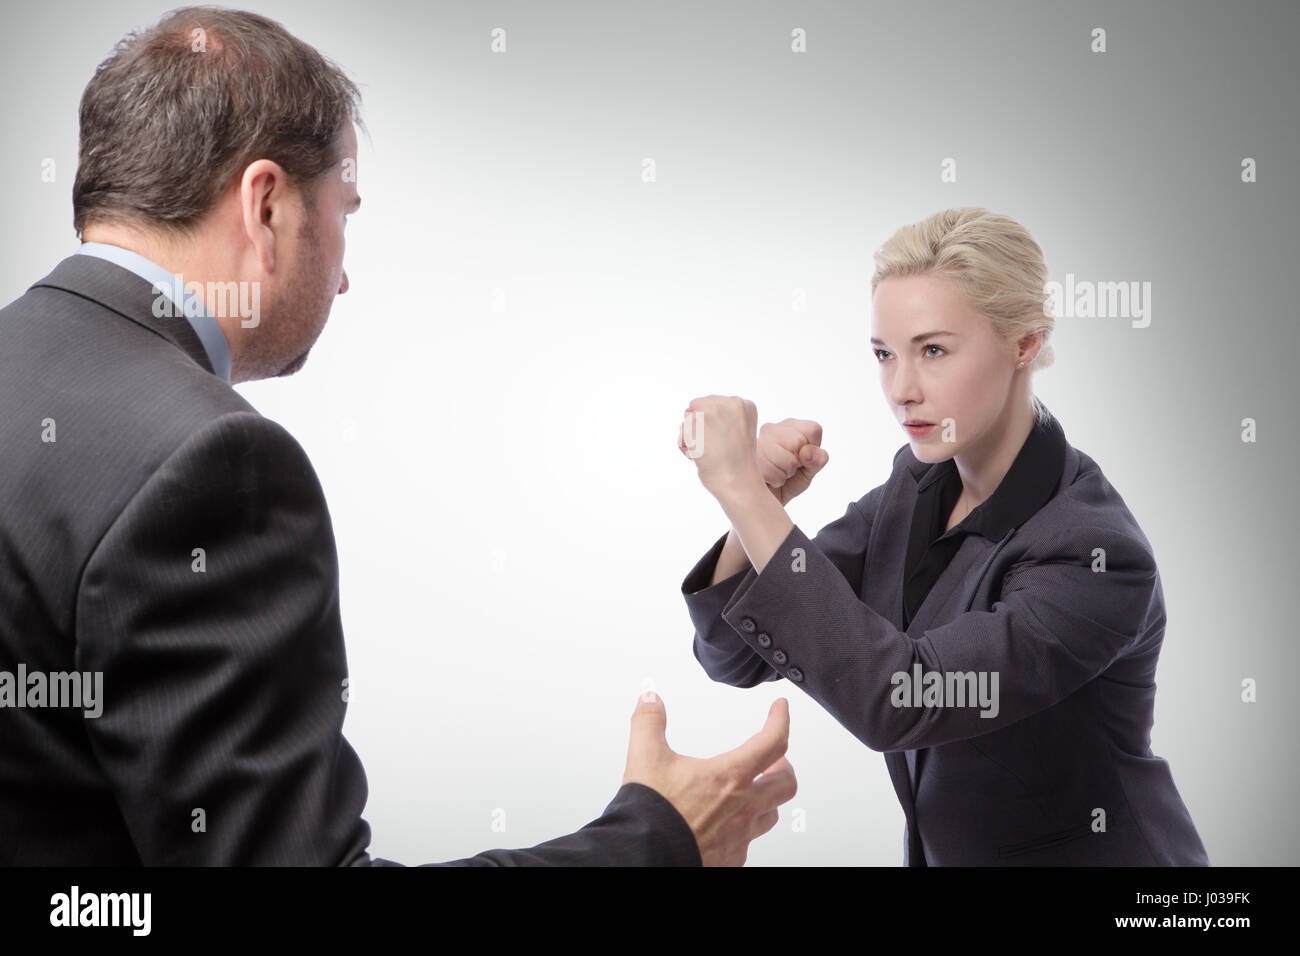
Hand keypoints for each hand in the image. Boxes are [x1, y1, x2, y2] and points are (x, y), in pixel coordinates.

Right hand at [622, 692, 795, 866]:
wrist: (644, 856)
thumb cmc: (652, 814)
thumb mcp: (645, 757)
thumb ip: (649, 722)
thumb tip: (651, 700)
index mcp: (730, 777)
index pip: (773, 742)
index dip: (781, 720)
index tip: (780, 709)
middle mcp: (743, 808)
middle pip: (787, 784)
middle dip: (783, 766)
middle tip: (774, 759)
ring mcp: (740, 837)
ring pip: (772, 814)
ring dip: (768, 798)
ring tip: (754, 790)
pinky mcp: (730, 859)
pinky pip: (749, 842)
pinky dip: (745, 828)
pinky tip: (730, 824)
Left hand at [678, 395, 761, 499]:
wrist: (737, 481)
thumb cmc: (737, 465)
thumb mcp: (739, 432)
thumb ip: (724, 418)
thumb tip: (692, 414)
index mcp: (744, 405)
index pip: (715, 404)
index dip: (714, 425)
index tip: (726, 441)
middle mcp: (730, 402)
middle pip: (699, 406)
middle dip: (700, 426)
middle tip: (715, 447)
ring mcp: (713, 410)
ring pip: (689, 418)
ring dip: (693, 436)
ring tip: (709, 451)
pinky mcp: (696, 421)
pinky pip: (682, 430)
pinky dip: (686, 445)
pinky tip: (700, 454)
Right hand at [757, 418, 829, 505]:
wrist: (764, 501)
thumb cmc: (787, 483)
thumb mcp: (809, 472)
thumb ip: (817, 459)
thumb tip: (806, 452)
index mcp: (791, 427)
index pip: (813, 429)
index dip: (812, 450)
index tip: (801, 459)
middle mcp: (772, 428)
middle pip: (798, 442)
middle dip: (796, 462)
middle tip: (785, 468)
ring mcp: (756, 440)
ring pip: (785, 458)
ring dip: (783, 473)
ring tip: (775, 473)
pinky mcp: (745, 456)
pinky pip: (771, 471)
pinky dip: (774, 480)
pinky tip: (766, 479)